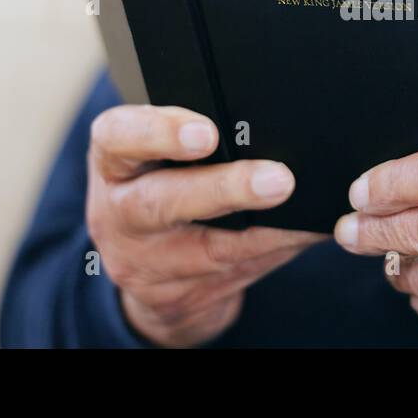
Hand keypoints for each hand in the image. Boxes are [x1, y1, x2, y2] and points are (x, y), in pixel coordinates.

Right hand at [87, 105, 324, 347]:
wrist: (147, 267)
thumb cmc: (162, 183)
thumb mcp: (156, 155)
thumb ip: (195, 137)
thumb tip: (268, 119)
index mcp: (112, 162)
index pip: (117, 137)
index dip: (158, 134)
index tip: (206, 134)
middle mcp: (118, 214)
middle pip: (162, 202)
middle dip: (223, 190)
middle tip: (277, 179)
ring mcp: (143, 264)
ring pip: (207, 250)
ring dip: (264, 233)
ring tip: (303, 214)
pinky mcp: (176, 298)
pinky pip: (235, 272)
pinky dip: (276, 250)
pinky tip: (305, 234)